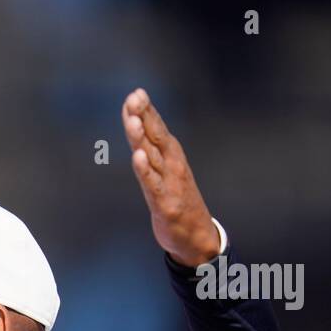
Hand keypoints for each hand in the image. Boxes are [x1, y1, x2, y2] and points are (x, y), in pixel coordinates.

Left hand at [122, 87, 220, 267]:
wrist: (197, 237)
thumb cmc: (178, 202)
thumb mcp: (166, 173)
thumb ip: (152, 154)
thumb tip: (139, 130)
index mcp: (171, 157)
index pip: (157, 129)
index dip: (146, 111)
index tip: (135, 93)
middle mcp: (172, 165)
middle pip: (155, 136)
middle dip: (144, 115)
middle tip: (135, 96)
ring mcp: (170, 183)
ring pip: (152, 156)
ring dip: (141, 137)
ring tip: (133, 119)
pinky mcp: (165, 203)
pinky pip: (152, 184)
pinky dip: (145, 170)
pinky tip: (137, 155)